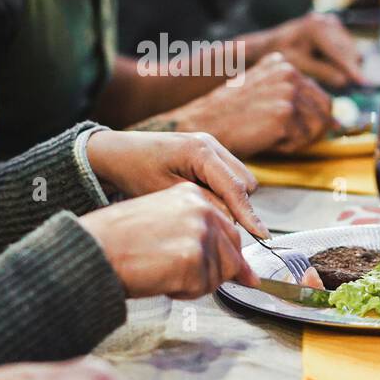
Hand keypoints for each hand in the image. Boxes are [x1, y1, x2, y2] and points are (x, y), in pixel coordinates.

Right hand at [79, 182, 259, 297]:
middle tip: (185, 276)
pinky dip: (185, 292)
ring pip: (220, 274)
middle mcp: (201, 209)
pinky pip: (203, 288)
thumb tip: (241, 268)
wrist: (94, 249)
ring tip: (165, 273)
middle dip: (215, 272)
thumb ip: (197, 234)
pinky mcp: (193, 258)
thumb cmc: (117, 239)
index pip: (229, 231)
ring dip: (197, 284)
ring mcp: (199, 233)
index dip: (228, 257)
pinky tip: (162, 280)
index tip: (239, 274)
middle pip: (232, 253)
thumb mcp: (162, 222)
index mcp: (192, 195)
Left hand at [86, 130, 268, 237]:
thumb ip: (202, 204)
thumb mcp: (166, 193)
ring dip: (230, 198)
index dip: (249, 214)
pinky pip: (228, 176)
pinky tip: (200, 199)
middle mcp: (211, 144)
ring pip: (240, 180)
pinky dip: (222, 191)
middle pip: (245, 183)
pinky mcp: (208, 152)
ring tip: (201, 209)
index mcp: (201, 150)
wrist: (118, 152)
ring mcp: (212, 145)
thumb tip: (230, 219)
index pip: (235, 188)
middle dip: (238, 205)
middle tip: (212, 222)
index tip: (262, 236)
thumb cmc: (135, 170)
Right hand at [161, 53, 334, 157]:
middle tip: (284, 139)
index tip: (299, 130)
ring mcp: (288, 92)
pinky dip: (287, 148)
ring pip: (317, 128)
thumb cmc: (230, 115)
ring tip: (271, 137)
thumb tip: (333, 120)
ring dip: (298, 140)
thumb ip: (294, 98)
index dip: (314, 119)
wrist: (204, 124)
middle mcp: (289, 73)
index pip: (321, 96)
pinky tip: (265, 140)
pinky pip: (302, 141)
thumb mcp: (262, 93)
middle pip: (325, 111)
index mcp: (284, 64)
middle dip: (310, 131)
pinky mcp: (284, 115)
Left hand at [245, 13, 363, 87]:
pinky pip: (346, 46)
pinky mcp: (334, 25)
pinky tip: (322, 58)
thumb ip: (322, 72)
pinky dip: (339, 56)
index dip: (351, 69)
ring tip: (320, 66)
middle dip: (347, 67)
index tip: (362, 82)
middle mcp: (327, 21)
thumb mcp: (300, 66)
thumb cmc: (282, 54)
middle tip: (337, 82)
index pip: (339, 53)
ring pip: (350, 49)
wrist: (273, 41)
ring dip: (342, 62)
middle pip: (349, 50)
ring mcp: (332, 21)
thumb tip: (345, 81)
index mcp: (316, 29)